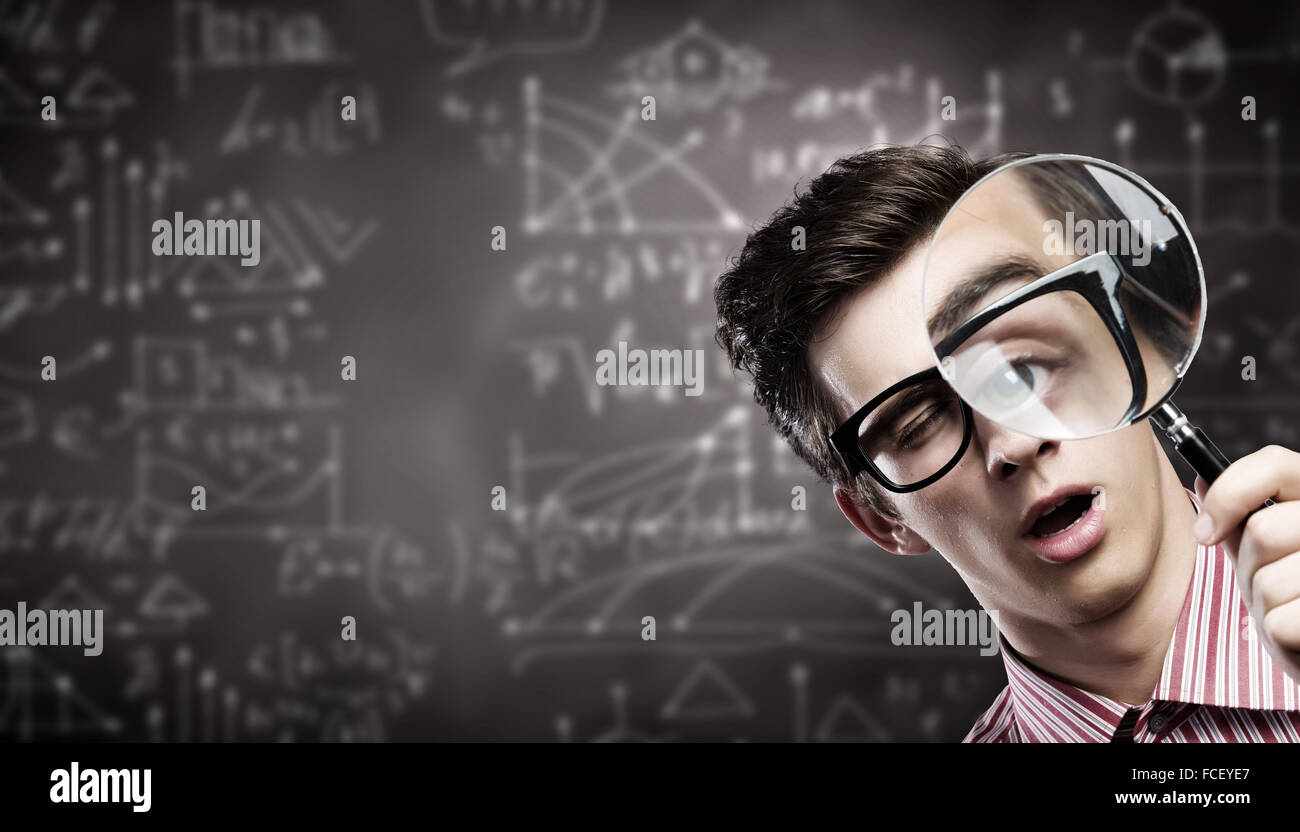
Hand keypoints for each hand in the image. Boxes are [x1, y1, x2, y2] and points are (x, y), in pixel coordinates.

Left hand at [1194, 445, 1299, 685]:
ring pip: (1269, 582)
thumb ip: (1238, 515)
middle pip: (1263, 530)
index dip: (1229, 495)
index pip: (1275, 465)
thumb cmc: (1293, 595)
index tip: (1204, 532)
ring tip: (1289, 607)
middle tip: (1271, 581)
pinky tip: (1298, 633)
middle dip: (1251, 565)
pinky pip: (1279, 624)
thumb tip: (1203, 476)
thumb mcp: (1263, 549)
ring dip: (1266, 604)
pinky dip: (1279, 636)